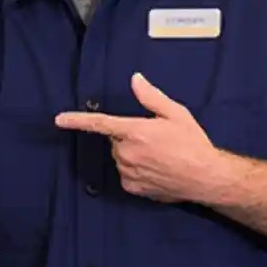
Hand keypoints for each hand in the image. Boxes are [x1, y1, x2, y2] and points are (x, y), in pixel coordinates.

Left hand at [54, 73, 224, 203]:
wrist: (206, 177)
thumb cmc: (193, 143)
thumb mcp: (176, 114)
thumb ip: (151, 97)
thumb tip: (135, 79)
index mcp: (135, 131)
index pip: (99, 124)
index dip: (77, 121)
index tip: (59, 120)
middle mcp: (127, 152)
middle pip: (115, 140)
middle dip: (128, 136)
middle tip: (154, 138)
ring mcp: (128, 171)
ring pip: (120, 157)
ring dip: (132, 153)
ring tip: (159, 155)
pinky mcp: (132, 187)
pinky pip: (126, 173)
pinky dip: (135, 169)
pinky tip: (156, 168)